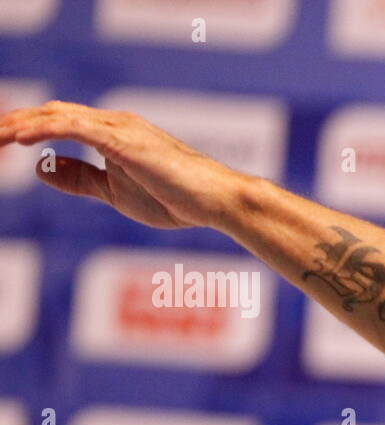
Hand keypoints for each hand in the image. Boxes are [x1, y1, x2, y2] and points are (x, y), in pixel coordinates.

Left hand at [0, 100, 242, 228]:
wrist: (215, 200)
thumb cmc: (176, 199)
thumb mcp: (116, 192)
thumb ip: (81, 178)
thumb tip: (42, 168)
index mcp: (112, 133)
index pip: (56, 121)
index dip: (24, 128)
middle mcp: (112, 122)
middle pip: (48, 113)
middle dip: (12, 123)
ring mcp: (118, 128)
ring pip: (54, 116)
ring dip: (18, 125)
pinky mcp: (122, 139)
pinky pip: (72, 127)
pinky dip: (42, 129)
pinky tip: (18, 138)